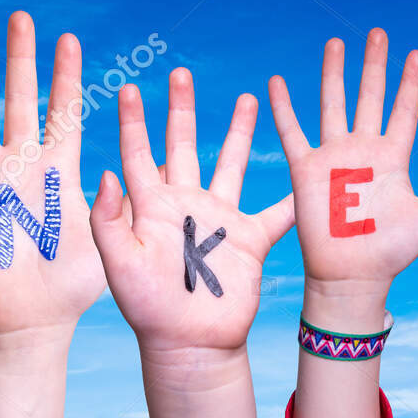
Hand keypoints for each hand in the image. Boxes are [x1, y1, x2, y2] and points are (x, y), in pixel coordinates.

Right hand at [0, 11, 105, 337]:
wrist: (29, 321)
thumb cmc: (71, 288)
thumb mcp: (107, 244)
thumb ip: (112, 209)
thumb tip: (118, 173)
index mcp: (59, 170)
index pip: (64, 110)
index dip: (66, 75)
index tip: (67, 37)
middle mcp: (21, 165)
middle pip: (19, 99)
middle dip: (20, 58)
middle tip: (20, 18)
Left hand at [89, 69, 293, 352]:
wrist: (189, 345)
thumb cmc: (148, 309)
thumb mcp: (120, 264)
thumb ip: (111, 220)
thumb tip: (107, 172)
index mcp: (151, 207)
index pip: (139, 153)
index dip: (134, 122)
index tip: (129, 88)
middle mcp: (184, 205)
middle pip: (183, 145)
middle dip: (182, 109)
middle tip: (181, 72)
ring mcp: (218, 220)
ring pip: (232, 163)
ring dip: (240, 132)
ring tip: (249, 97)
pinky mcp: (250, 240)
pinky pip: (280, 210)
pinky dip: (296, 193)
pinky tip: (311, 169)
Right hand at [267, 29, 417, 306]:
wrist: (352, 276)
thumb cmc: (392, 252)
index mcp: (393, 158)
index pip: (403, 110)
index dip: (409, 84)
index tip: (416, 55)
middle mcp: (363, 151)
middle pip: (369, 97)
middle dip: (373, 65)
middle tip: (377, 33)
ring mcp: (333, 157)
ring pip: (332, 104)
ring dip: (333, 73)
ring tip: (335, 42)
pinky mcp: (305, 169)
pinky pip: (291, 132)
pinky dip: (283, 107)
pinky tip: (276, 82)